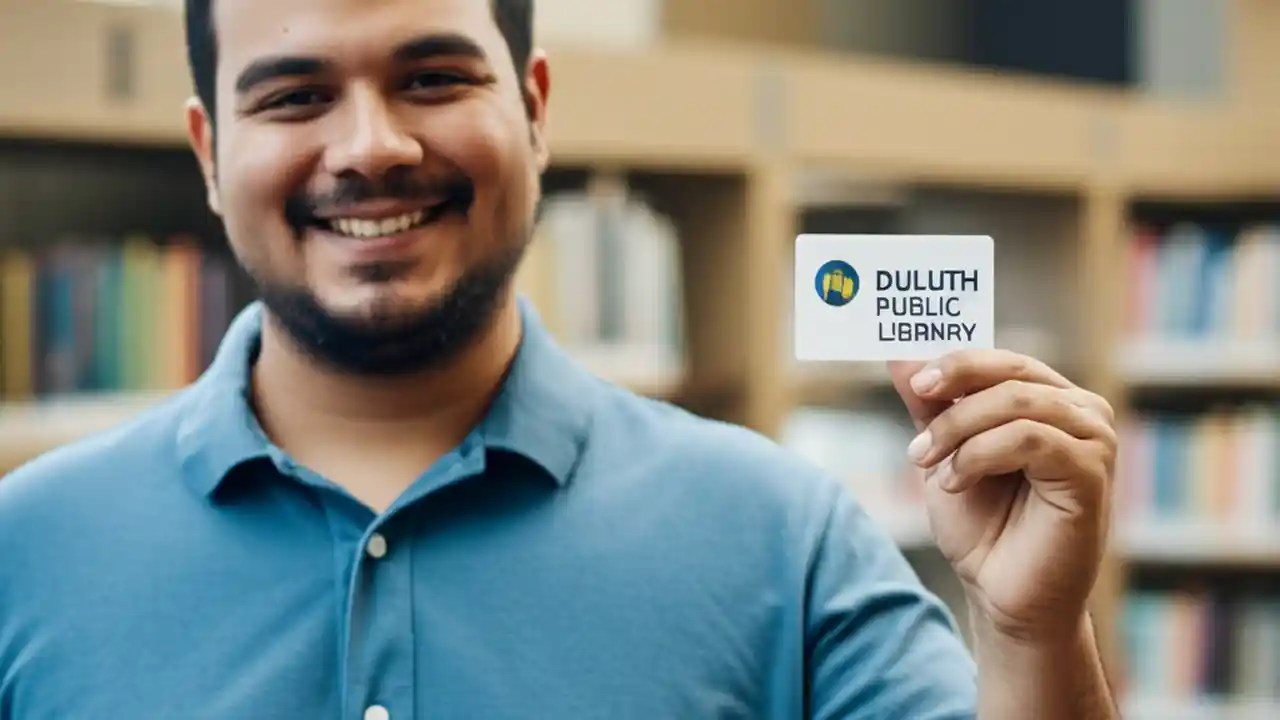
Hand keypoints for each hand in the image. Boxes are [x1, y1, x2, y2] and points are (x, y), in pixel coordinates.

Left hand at [887, 350, 1116, 642]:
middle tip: (914, 426)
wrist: (1001, 594)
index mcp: (1051, 400)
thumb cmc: (982, 525)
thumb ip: (931, 404)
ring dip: (959, 431)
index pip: (1004, 360)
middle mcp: (1082, 411)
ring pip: (1016, 403)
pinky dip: (981, 455)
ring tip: (929, 465)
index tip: (912, 380)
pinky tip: (955, 482)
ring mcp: (1094, 440)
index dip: (956, 361)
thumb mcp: (946, 452)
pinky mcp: (1091, 472)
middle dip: (952, 395)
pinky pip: (1031, 439)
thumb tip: (899, 355)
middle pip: (1010, 373)